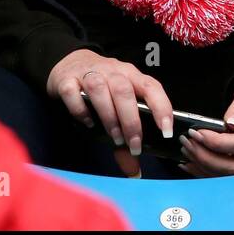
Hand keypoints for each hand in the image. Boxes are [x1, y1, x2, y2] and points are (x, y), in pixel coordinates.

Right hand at [47, 49, 173, 177]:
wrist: (70, 62)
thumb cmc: (103, 87)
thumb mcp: (118, 106)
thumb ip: (127, 138)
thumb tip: (135, 172)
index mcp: (132, 76)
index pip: (152, 87)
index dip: (162, 108)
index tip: (166, 132)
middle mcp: (113, 71)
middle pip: (125, 91)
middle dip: (132, 121)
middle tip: (134, 146)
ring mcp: (89, 73)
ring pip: (100, 90)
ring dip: (109, 116)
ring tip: (114, 138)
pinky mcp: (67, 80)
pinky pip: (73, 93)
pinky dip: (80, 109)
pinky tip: (87, 123)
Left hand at [179, 68, 233, 176]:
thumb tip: (232, 124)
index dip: (218, 143)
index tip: (198, 132)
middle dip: (208, 159)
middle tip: (188, 143)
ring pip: (232, 175)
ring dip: (205, 166)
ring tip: (187, 149)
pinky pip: (228, 174)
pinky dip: (206, 171)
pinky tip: (190, 161)